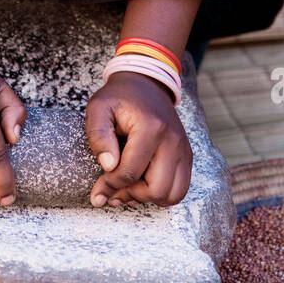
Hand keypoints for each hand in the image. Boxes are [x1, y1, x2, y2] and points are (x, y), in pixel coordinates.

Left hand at [85, 70, 192, 207]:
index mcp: (150, 127)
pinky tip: (142, 183)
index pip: (130, 172)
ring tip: (128, 187)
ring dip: (147, 197)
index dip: (109, 186)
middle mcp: (173, 140)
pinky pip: (180, 189)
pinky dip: (161, 194)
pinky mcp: (187, 156)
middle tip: (113, 189)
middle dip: (130, 195)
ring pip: (172, 195)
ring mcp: (183, 149)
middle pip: (156, 190)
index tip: (97, 192)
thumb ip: (98, 136)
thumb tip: (108, 166)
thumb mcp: (98, 108)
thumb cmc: (119, 98)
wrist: (146, 85)